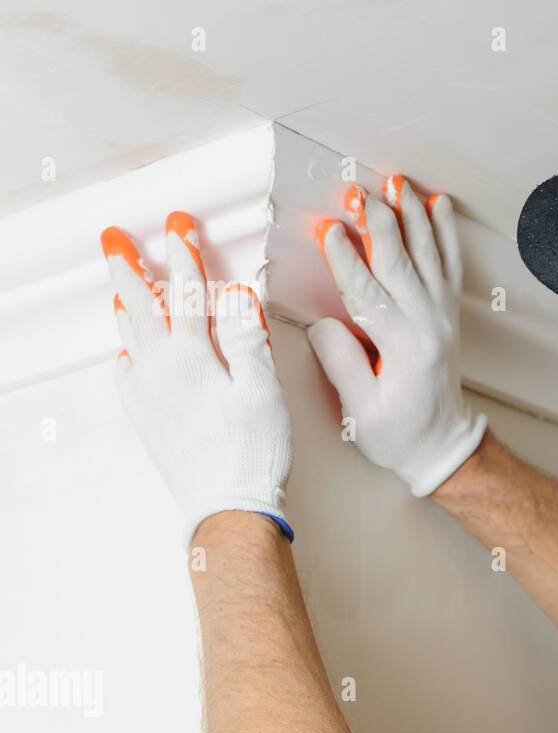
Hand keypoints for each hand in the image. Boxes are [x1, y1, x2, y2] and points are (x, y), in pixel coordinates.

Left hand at [103, 213, 292, 547]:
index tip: (180, 226)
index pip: (186, 292)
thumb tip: (235, 296)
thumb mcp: (263, 389)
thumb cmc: (252, 452)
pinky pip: (127, 370)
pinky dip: (128, 348)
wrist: (229, 505)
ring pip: (129, 335)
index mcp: (191, 358)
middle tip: (117, 239)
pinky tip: (131, 348)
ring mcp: (146, 394)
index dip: (184, 255)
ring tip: (121, 284)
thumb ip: (246, 337)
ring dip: (126, 303)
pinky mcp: (145, 416)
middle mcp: (159, 371)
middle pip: (140, 306)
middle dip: (130, 267)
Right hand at [308, 177, 485, 496]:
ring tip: (396, 182)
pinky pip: (449, 263)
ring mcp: (442, 315)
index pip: (368, 293)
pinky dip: (444, 232)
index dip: (346, 259)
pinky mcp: (448, 313)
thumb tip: (324, 324)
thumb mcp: (361, 410)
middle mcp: (428, 325)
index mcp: (403, 348)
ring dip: (410, 215)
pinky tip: (436, 204)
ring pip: (427, 255)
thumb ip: (342, 364)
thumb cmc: (400, 434)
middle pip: (400, 262)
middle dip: (377, 222)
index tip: (328, 230)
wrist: (444, 445)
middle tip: (357, 190)